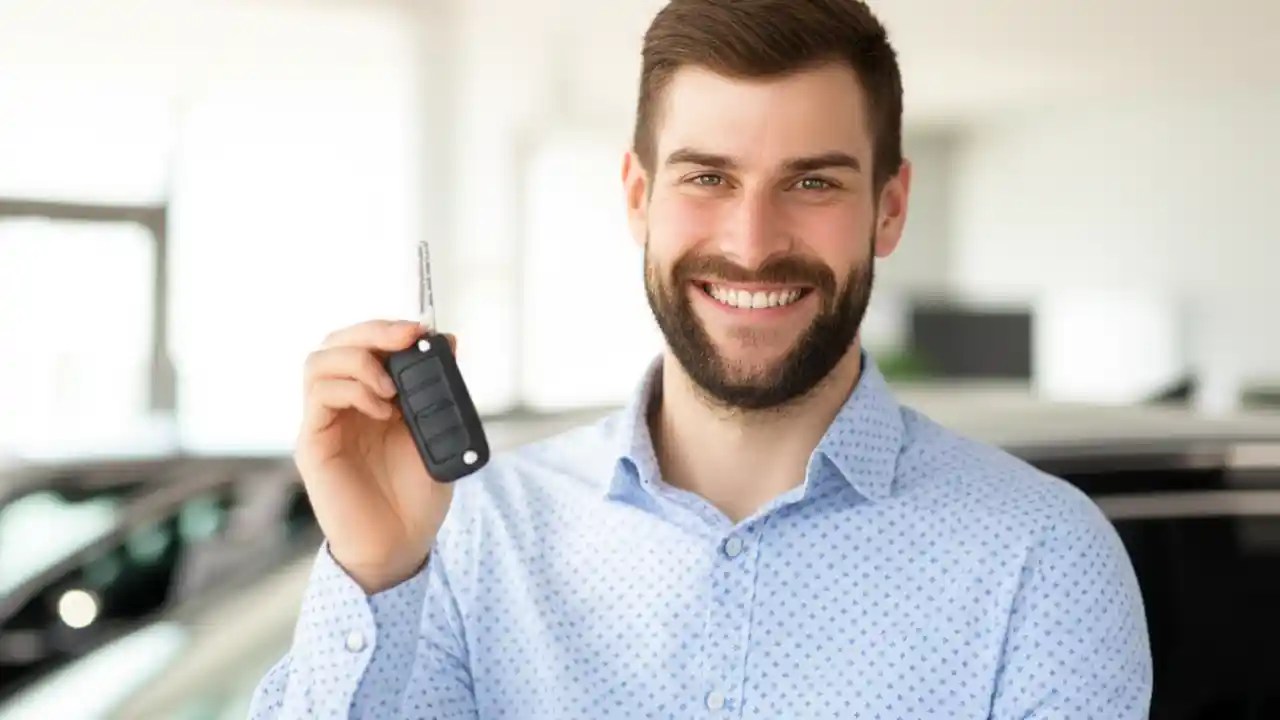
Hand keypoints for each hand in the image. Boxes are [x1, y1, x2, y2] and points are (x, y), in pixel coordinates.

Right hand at [294, 319, 457, 593]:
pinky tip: (381, 410)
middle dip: (372, 331)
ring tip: (393, 388)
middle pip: (336, 343)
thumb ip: (438, 388)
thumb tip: (449, 338)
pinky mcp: (313, 444)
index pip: (363, 343)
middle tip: (406, 338)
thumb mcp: (437, 433)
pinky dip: (351, 390)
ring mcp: (324, 422)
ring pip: (318, 362)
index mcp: (370, 397)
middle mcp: (342, 404)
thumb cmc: (417, 495)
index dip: (388, 328)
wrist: (402, 545)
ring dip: (359, 360)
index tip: (422, 330)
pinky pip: (319, 397)